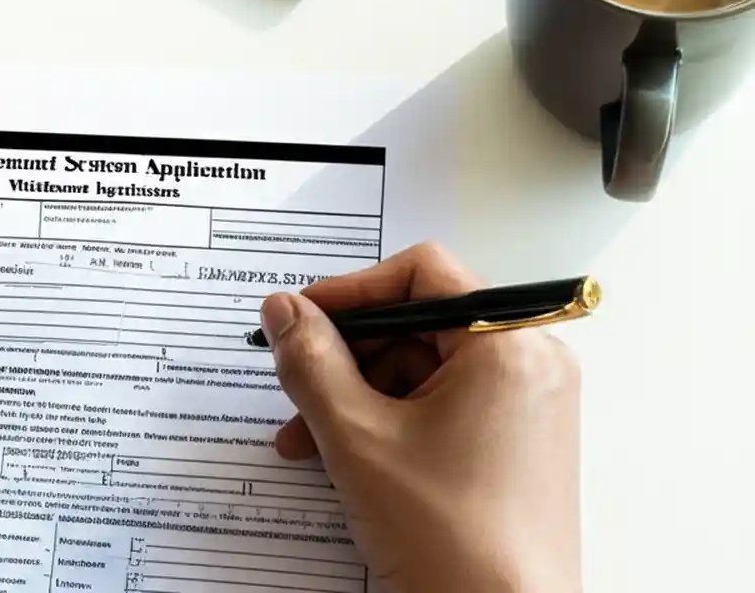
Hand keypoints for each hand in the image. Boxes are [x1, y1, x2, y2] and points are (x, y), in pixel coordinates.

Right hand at [262, 244, 580, 592]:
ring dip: (358, 395)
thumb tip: (284, 311)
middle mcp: (532, 364)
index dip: (352, 291)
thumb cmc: (451, 541)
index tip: (303, 319)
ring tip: (311, 441)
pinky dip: (391, 420)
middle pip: (420, 322)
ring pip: (424, 367)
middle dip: (348, 357)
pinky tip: (346, 455)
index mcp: (509, 346)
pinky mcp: (518, 441)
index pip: (423, 274)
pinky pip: (444, 403)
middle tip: (298, 388)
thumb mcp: (356, 437)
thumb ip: (312, 362)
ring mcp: (528, 405)